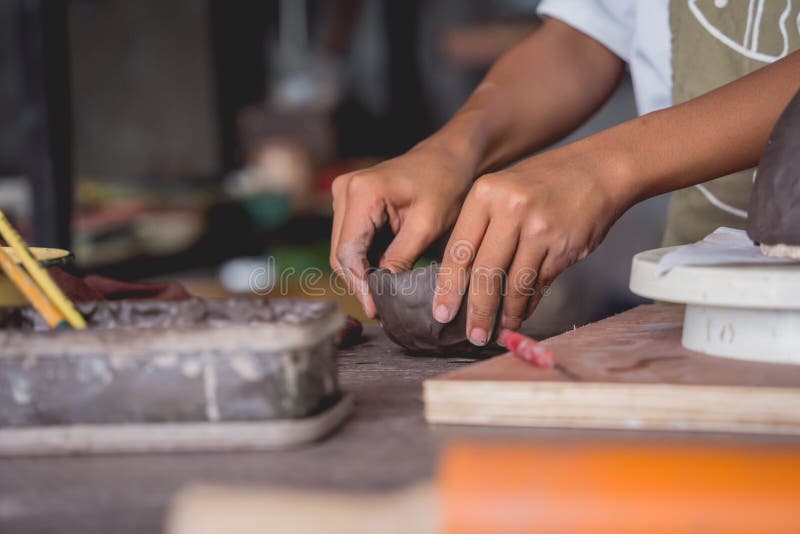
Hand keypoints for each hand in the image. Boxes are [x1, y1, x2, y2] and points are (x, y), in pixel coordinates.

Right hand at [331, 142, 474, 316]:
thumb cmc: (444, 183)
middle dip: (359, 282)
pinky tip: (383, 276)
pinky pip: (352, 240)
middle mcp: (344, 190)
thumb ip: (400, 258)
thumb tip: (382, 292)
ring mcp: (344, 195)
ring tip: (383, 297)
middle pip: (340, 252)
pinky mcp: (351, 203)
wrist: (449, 158)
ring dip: (361, 273)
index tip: (375, 308)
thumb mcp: (427, 226)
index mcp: (362, 192)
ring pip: (343, 249)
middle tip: (380, 309)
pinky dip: (365, 260)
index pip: (348, 251)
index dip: (359, 284)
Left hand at [432, 143, 631, 344]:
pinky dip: (528, 303)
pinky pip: (539, 284)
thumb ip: (481, 227)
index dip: (448, 287)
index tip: (442, 313)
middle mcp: (511, 208)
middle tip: (473, 334)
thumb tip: (460, 280)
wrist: (599, 169)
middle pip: (484, 272)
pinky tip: (520, 313)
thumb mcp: (503, 190)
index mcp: (486, 193)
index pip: (459, 250)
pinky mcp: (564, 246)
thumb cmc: (544, 183)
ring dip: (505, 314)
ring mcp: (540, 228)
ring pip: (514, 284)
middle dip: (477, 311)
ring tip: (497, 331)